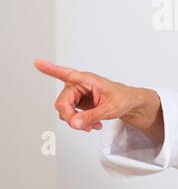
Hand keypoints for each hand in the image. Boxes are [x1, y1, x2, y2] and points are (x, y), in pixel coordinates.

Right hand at [34, 58, 158, 137]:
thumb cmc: (122, 99)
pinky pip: (70, 116)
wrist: (129, 104)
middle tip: (84, 127)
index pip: (67, 74)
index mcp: (87, 80)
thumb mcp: (110, 109)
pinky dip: (79, 123)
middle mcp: (77, 85)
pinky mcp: (76, 103)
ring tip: (93, 125)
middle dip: (71, 117)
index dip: (51, 69)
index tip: (37, 62)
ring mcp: (76, 95)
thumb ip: (92, 116)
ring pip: (64, 111)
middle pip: (62, 103)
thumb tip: (74, 123)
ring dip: (76, 122)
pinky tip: (92, 125)